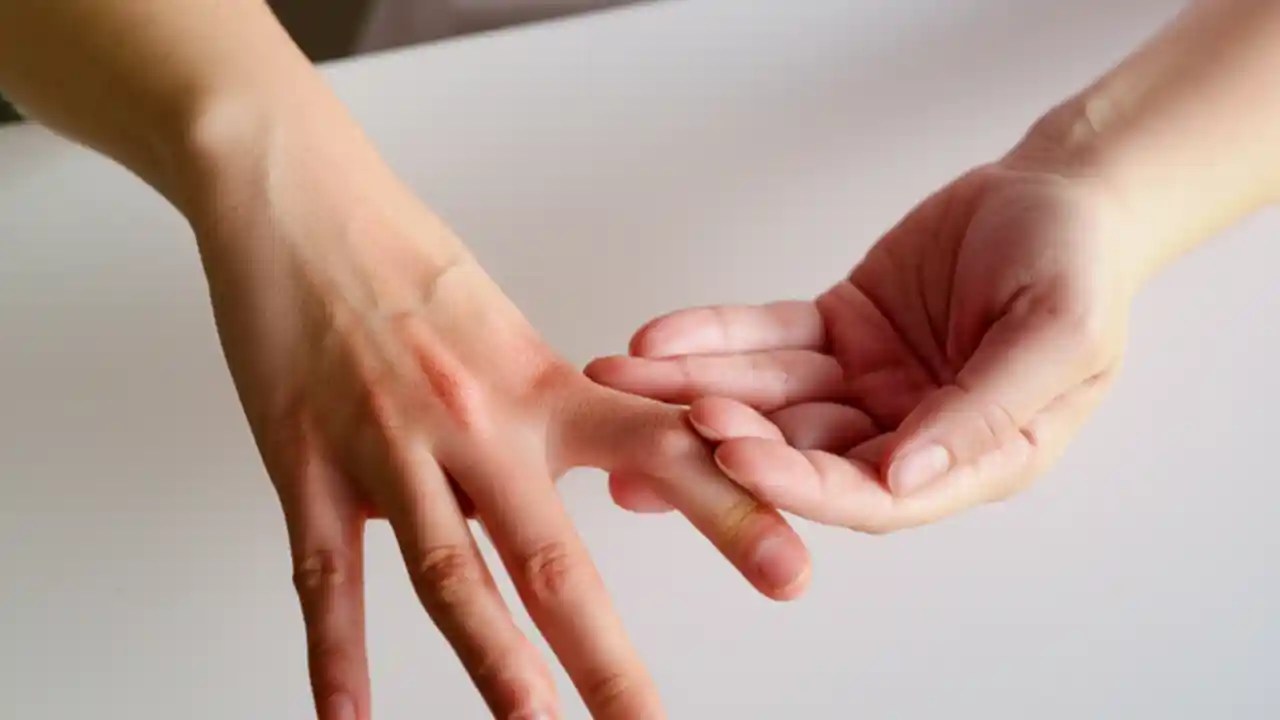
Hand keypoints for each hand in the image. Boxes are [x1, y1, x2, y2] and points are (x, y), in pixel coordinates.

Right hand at [192, 130, 808, 718]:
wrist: (298, 202)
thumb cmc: (407, 260)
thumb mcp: (506, 330)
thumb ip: (552, 410)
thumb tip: (599, 472)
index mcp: (537, 386)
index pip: (656, 451)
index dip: (728, 512)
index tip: (787, 571)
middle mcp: (474, 422)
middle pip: (549, 555)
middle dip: (604, 656)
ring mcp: (389, 448)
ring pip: (446, 572)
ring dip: (491, 661)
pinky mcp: (308, 466)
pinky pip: (325, 575)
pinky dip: (336, 656)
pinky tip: (350, 718)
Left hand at [588, 159, 1137, 533]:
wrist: (1057, 192)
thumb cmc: (1077, 263)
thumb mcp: (1058, 336)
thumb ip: (985, 412)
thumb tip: (903, 479)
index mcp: (970, 456)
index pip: (872, 491)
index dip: (800, 482)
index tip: (734, 458)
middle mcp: (906, 431)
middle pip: (801, 450)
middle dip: (724, 438)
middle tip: (653, 424)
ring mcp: (864, 384)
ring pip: (765, 396)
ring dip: (691, 389)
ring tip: (622, 378)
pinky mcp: (833, 332)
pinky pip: (763, 337)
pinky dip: (711, 337)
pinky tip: (653, 339)